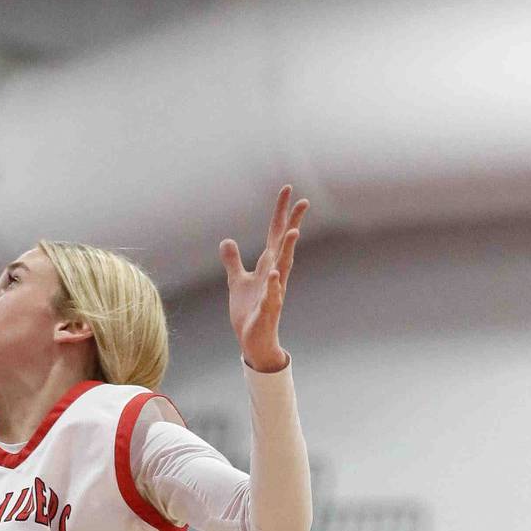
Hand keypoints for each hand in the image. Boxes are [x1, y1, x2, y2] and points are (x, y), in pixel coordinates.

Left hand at [220, 183, 307, 372]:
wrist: (252, 340)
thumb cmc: (249, 311)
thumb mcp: (237, 281)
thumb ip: (233, 260)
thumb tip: (226, 241)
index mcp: (268, 265)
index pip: (275, 233)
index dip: (280, 212)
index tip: (287, 189)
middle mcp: (275, 274)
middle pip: (285, 244)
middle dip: (293, 223)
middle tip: (304, 201)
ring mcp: (274, 291)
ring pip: (284, 267)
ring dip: (288, 250)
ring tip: (293, 232)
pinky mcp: (268, 309)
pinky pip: (272, 295)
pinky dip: (274, 285)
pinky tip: (275, 275)